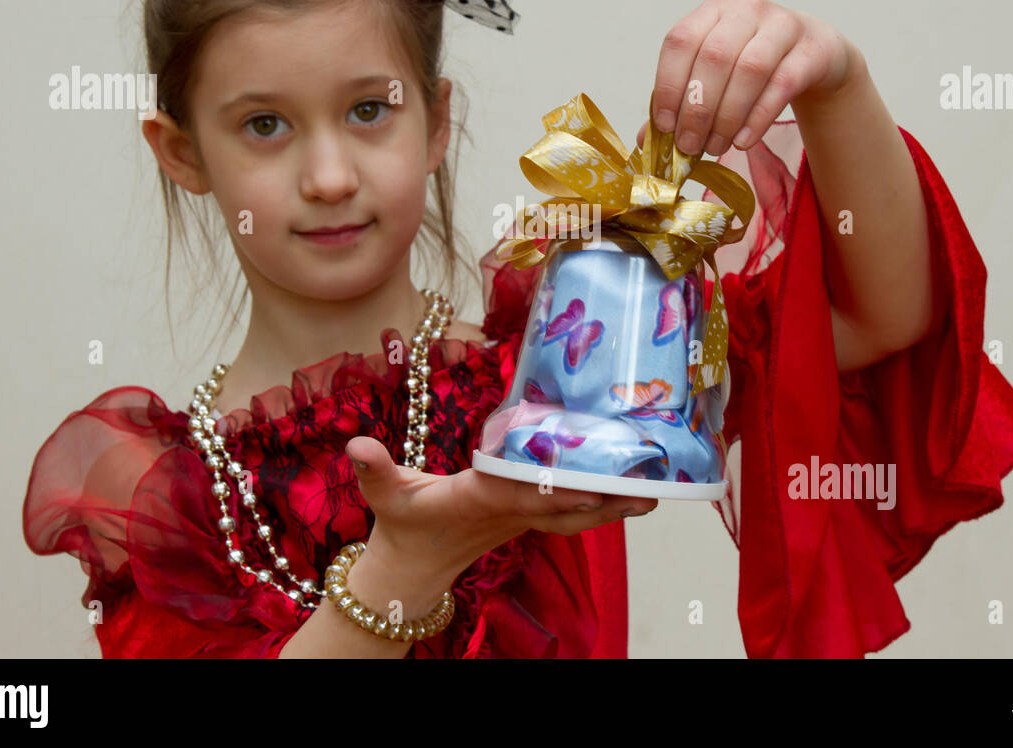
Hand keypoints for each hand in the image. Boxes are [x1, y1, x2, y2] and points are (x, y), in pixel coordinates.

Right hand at [345, 436, 656, 584]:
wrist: (411, 568)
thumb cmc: (403, 525)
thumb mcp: (384, 494)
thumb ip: (373, 469)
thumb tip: (356, 444)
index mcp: (479, 500)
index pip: (523, 493)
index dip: (556, 488)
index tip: (589, 480)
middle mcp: (510, 511)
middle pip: (566, 507)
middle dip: (606, 497)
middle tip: (649, 486)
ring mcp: (523, 519)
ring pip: (576, 513)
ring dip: (614, 503)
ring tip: (655, 490)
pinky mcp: (527, 518)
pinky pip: (570, 512)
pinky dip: (600, 502)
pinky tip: (627, 491)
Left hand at [651, 0, 865, 156]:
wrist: (814, 56)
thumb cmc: (753, 68)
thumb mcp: (715, 76)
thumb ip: (683, 102)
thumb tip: (647, 142)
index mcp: (712, 11)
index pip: (680, 41)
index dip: (669, 85)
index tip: (665, 126)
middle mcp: (746, 9)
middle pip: (714, 57)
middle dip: (698, 109)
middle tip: (690, 145)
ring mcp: (782, 25)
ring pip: (749, 69)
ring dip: (727, 115)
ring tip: (716, 147)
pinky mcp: (811, 50)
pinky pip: (782, 85)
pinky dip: (758, 118)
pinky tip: (742, 142)